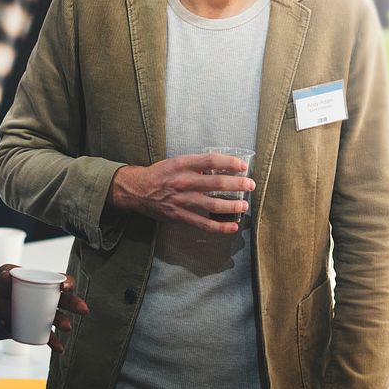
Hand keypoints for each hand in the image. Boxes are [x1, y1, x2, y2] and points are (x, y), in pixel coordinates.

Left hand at [0, 267, 88, 351]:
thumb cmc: (5, 284)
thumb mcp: (4, 277)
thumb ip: (4, 276)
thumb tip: (5, 276)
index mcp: (45, 282)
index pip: (62, 280)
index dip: (67, 282)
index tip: (65, 287)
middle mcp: (50, 298)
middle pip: (67, 300)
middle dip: (76, 305)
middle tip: (83, 310)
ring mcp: (44, 313)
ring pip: (59, 317)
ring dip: (65, 322)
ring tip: (67, 327)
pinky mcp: (37, 326)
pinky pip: (48, 335)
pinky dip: (54, 341)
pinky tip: (59, 348)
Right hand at [108, 153, 254, 233]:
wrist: (138, 190)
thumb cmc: (161, 174)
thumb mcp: (177, 162)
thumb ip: (197, 164)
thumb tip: (222, 167)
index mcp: (183, 164)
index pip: (211, 161)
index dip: (229, 162)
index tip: (243, 166)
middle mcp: (184, 181)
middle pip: (217, 182)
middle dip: (238, 184)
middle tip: (250, 185)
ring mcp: (183, 200)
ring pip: (213, 204)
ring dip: (233, 206)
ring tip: (244, 205)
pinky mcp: (180, 216)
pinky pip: (204, 224)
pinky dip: (220, 227)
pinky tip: (232, 226)